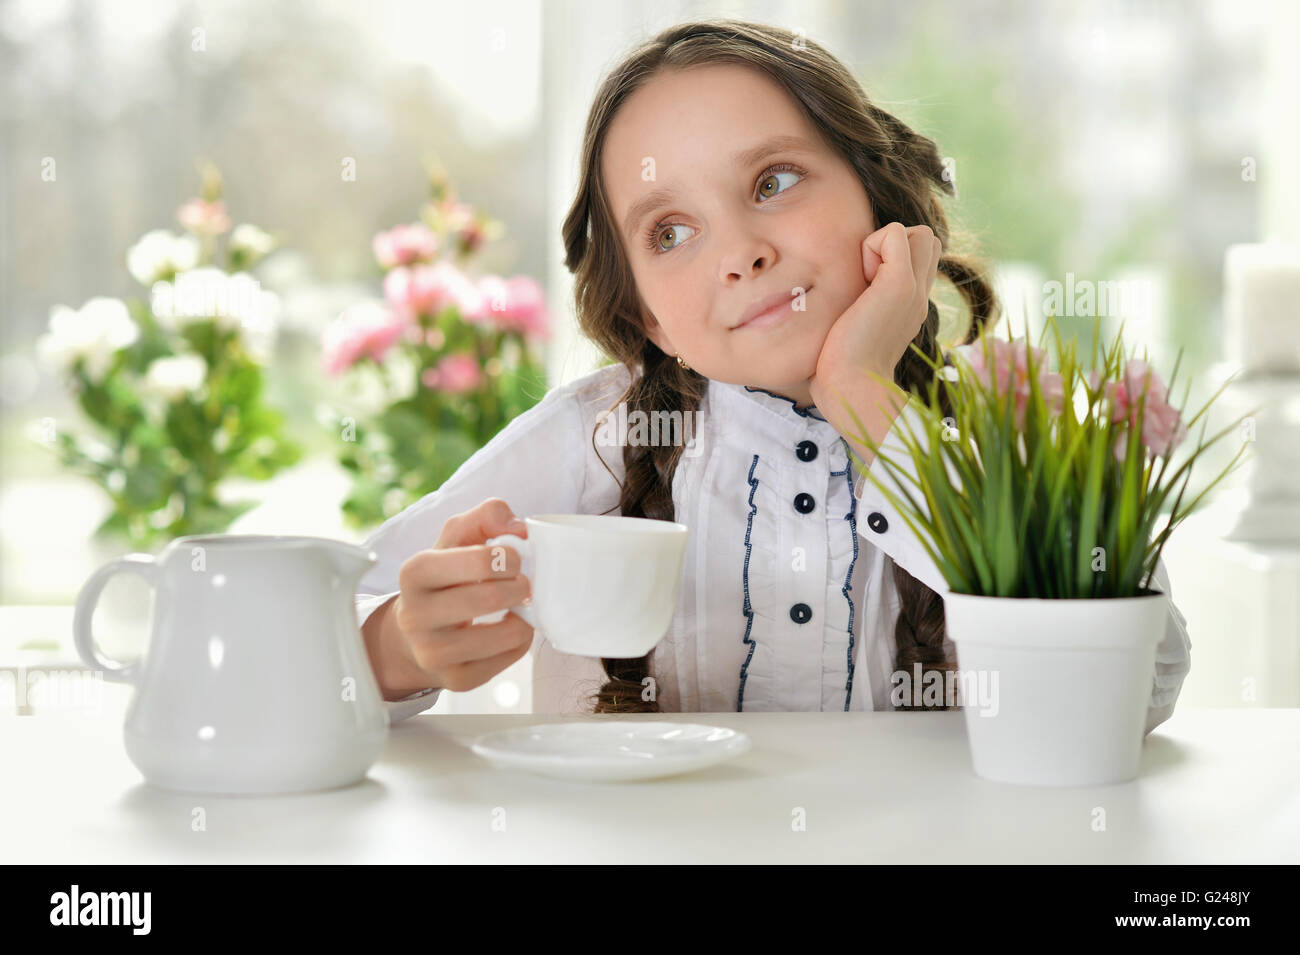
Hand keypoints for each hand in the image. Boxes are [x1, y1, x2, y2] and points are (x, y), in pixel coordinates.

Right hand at [388, 498, 534, 693]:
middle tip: (522, 583)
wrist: (415, 634)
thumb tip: (519, 528)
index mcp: (414, 573)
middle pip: (489, 598)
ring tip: (518, 606)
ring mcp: (432, 653)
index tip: (513, 559)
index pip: (477, 560)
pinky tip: (507, 628)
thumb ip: (487, 516)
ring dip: (525, 616)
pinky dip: (520, 640)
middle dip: (519, 587)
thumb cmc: (445, 578)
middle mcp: (415, 615)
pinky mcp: (455, 680)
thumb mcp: (456, 539)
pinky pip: (509, 658)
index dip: (507, 557)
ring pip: (505, 634)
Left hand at [811, 222, 942, 395]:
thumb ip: (856, 313)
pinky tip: (859, 279)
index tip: (863, 288)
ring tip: (863, 278)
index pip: (919, 258)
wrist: (849, 388)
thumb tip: (841, 301)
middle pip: (925, 240)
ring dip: (884, 243)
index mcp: (909, 307)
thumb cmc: (838, 370)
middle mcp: (918, 296)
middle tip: (865, 278)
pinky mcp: (899, 284)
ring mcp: (913, 290)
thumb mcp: (851, 334)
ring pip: (917, 232)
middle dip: (893, 246)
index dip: (891, 258)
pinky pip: (895, 233)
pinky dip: (872, 245)